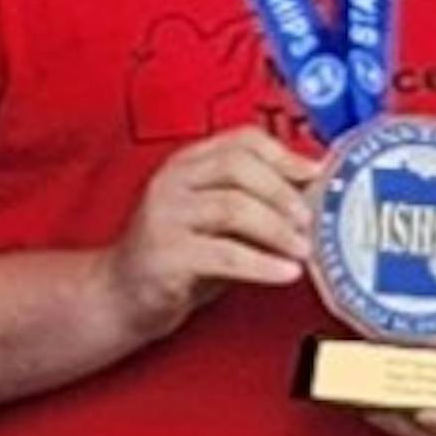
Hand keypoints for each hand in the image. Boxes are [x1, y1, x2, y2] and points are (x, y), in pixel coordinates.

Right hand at [102, 126, 320, 342]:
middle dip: (283, 191)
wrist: (120, 295)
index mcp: (187, 164)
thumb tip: (310, 194)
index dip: (283, 154)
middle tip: (310, 217)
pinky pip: (225, 255)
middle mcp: (173, 182)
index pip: (241, 140)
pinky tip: (285, 273)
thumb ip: (252, 202)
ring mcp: (165, 216)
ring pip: (233, 208)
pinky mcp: (165, 254)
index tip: (315, 173)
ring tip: (303, 248)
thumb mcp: (214, 220)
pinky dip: (262, 264)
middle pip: (238, 167)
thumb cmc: (174, 256)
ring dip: (277, 229)